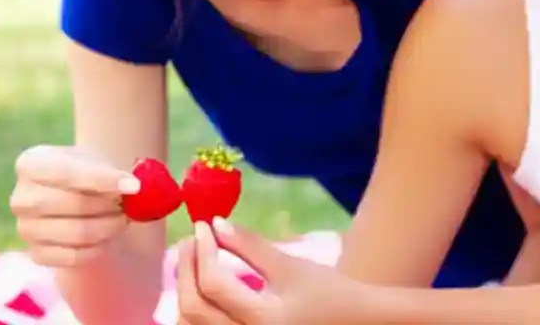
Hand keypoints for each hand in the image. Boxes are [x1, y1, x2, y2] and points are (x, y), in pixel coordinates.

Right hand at [9, 144, 140, 267]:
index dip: (103, 179)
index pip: (67, 173)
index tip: (135, 186)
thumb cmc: (86, 173)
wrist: (76, 199)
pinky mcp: (36, 255)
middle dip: (109, 206)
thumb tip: (135, 187)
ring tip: (121, 217)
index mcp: (30, 164)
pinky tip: (106, 234)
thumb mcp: (96, 162)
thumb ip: (112, 171)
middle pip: (74, 205)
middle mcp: (20, 198)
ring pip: (78, 233)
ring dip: (109, 226)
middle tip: (129, 204)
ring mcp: (25, 229)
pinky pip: (75, 257)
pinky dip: (99, 247)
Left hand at [176, 218, 374, 324]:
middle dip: (186, 270)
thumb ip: (250, 247)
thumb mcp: (290, 267)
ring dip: (185, 293)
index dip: (203, 250)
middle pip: (194, 310)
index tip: (203, 225)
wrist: (354, 323)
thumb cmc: (328, 293)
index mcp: (265, 320)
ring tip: (193, 263)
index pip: (214, 285)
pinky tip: (201, 289)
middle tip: (192, 241)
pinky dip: (196, 313)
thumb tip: (214, 224)